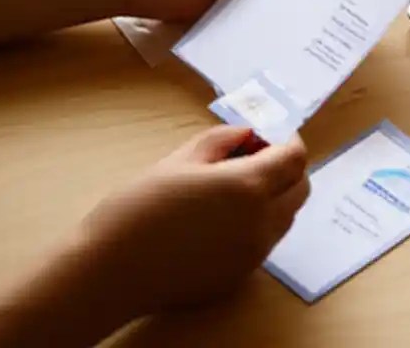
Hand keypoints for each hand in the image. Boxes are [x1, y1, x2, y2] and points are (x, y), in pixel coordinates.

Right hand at [74, 126, 309, 315]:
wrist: (109, 272)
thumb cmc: (138, 207)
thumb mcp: (180, 159)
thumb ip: (223, 140)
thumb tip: (249, 133)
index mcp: (249, 187)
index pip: (294, 158)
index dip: (288, 140)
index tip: (270, 133)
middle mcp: (262, 223)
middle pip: (300, 189)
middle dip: (287, 169)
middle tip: (255, 158)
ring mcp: (254, 254)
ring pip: (285, 217)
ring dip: (274, 197)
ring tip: (232, 189)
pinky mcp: (240, 276)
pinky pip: (263, 243)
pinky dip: (257, 224)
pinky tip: (219, 221)